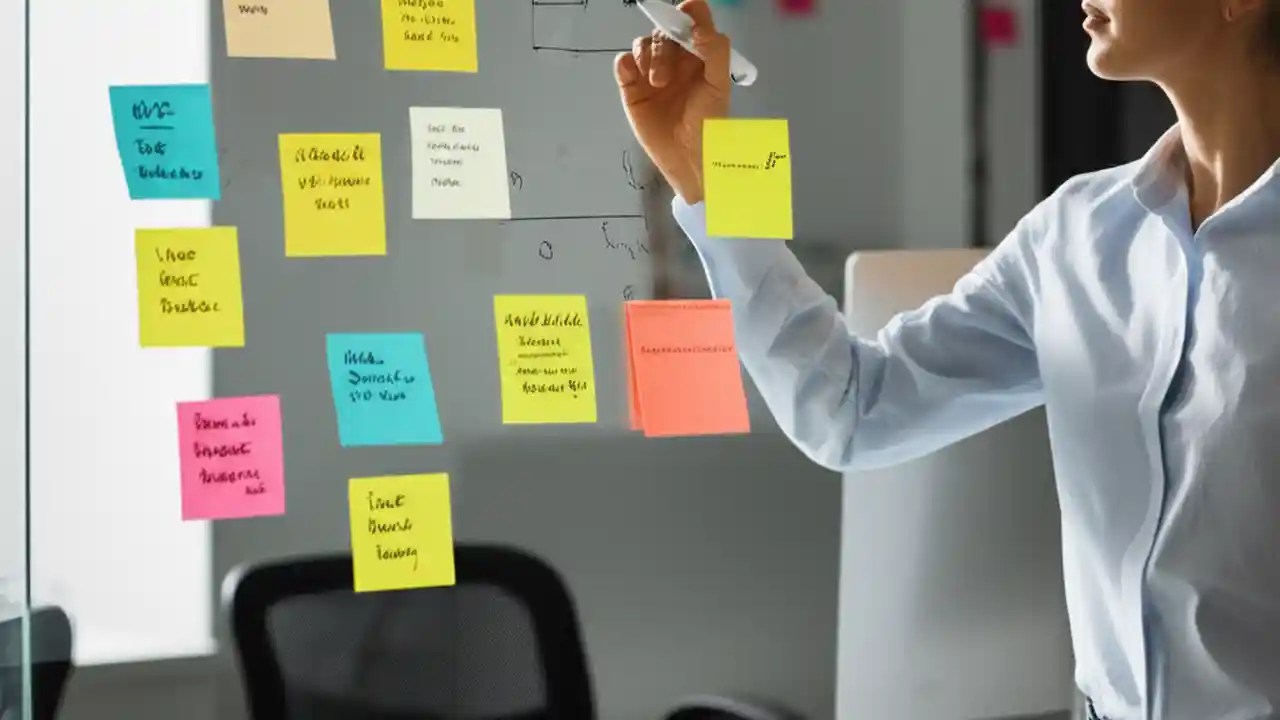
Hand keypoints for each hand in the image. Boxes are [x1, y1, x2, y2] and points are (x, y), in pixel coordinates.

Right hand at [614, 0, 731, 204]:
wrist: (688, 157)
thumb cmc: (708, 123)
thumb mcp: (719, 86)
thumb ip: (715, 52)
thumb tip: (698, 29)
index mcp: (699, 52)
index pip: (693, 17)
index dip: (688, 12)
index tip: (683, 21)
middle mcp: (676, 56)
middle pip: (664, 30)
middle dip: (663, 48)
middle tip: (663, 78)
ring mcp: (652, 70)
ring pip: (643, 44)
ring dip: (646, 57)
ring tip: (655, 84)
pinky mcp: (632, 86)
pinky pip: (623, 64)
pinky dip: (625, 65)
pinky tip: (631, 76)